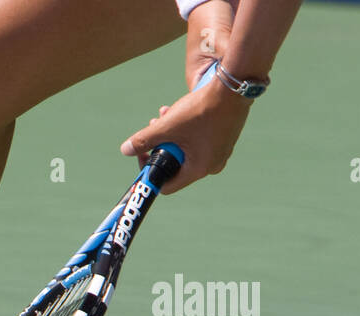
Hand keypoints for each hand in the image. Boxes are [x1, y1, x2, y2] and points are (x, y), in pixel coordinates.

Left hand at [119, 1, 248, 194]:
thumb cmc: (202, 109)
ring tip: (163, 115)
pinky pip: (197, 140)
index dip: (150, 172)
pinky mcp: (223, 138)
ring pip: (185, 149)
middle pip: (174, 165)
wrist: (234, 87)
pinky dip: (184, 129)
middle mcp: (211, 165)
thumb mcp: (168, 126)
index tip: (143, 155)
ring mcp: (219, 152)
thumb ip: (144, 140)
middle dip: (159, 146)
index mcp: (198, 169)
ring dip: (170, 134)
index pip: (167, 185)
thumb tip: (126, 150)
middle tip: (152, 129)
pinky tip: (177, 111)